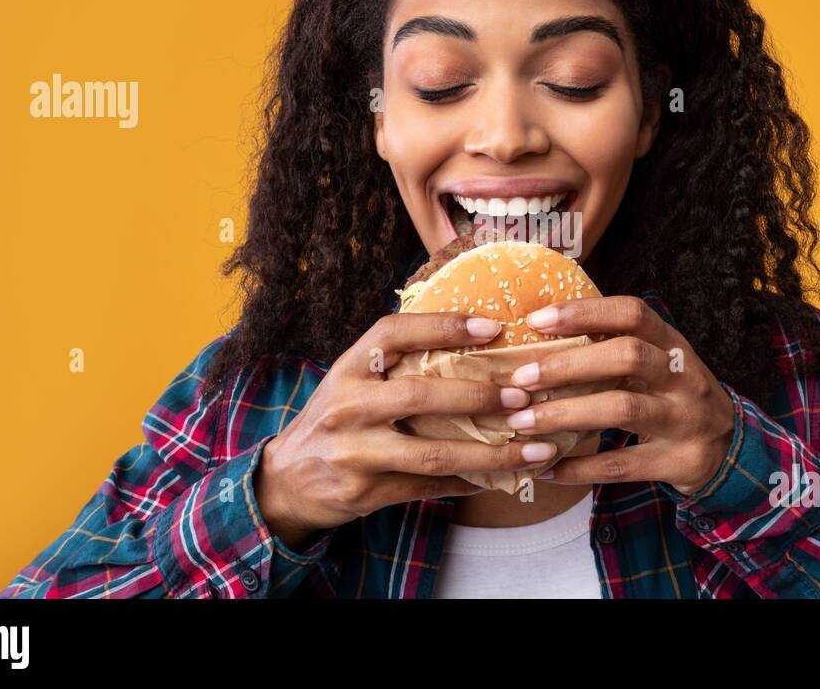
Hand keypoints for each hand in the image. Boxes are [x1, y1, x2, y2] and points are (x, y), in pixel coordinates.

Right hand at [255, 312, 559, 548]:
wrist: (286, 479)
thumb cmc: (337, 418)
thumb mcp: (352, 380)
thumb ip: (397, 363)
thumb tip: (476, 341)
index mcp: (348, 368)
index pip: (394, 333)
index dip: (444, 326)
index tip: (493, 327)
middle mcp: (348, 406)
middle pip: (420, 394)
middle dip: (479, 395)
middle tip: (524, 396)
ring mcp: (355, 453)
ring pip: (432, 453)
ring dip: (489, 453)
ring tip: (533, 450)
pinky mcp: (364, 493)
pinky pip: (427, 488)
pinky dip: (468, 483)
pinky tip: (500, 478)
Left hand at [503, 296, 736, 494]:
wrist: (729, 449)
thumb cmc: (673, 396)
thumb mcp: (658, 364)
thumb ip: (614, 350)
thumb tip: (538, 336)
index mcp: (673, 345)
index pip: (632, 313)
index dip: (585, 312)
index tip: (537, 319)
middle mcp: (684, 377)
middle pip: (628, 357)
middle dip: (569, 365)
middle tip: (522, 378)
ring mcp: (686, 420)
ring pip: (623, 409)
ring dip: (566, 414)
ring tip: (523, 422)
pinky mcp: (680, 461)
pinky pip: (622, 465)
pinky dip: (579, 467)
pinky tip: (546, 468)